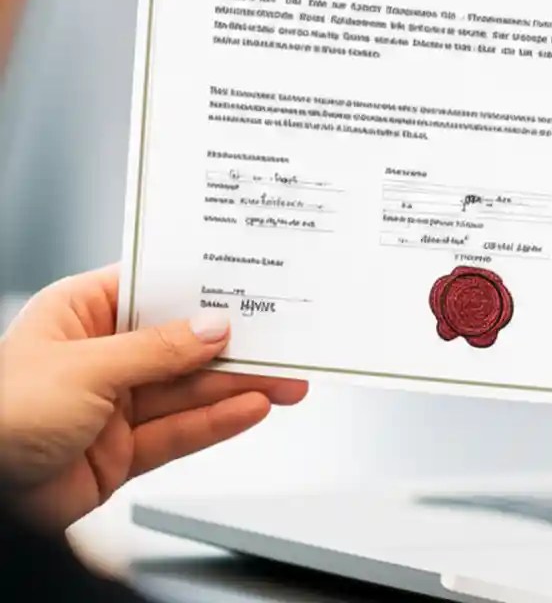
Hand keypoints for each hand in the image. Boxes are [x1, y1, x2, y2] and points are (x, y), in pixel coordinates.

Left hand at [0, 265, 307, 529]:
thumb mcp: (84, 367)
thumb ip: (158, 350)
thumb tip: (211, 329)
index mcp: (77, 316)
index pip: (152, 292)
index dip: (201, 290)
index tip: (249, 286)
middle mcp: (97, 358)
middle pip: (181, 346)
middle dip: (233, 347)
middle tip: (283, 341)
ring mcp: (111, 408)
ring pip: (188, 391)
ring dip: (238, 386)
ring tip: (286, 379)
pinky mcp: (121, 453)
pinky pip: (180, 433)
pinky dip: (218, 422)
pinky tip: (253, 408)